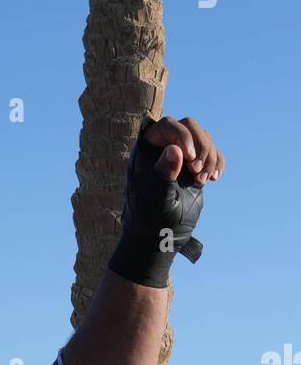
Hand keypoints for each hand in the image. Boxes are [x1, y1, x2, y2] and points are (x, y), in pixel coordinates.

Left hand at [111, 114, 224, 286]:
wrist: (159, 238)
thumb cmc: (150, 221)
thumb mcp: (157, 200)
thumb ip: (164, 174)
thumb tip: (175, 150)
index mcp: (146, 151)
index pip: (166, 126)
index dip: (182, 135)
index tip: (190, 157)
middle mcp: (163, 149)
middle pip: (190, 126)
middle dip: (201, 146)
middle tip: (197, 172)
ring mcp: (181, 157)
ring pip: (203, 138)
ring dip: (209, 158)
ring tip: (202, 182)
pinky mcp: (194, 168)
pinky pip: (213, 153)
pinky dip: (218, 163)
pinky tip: (214, 180)